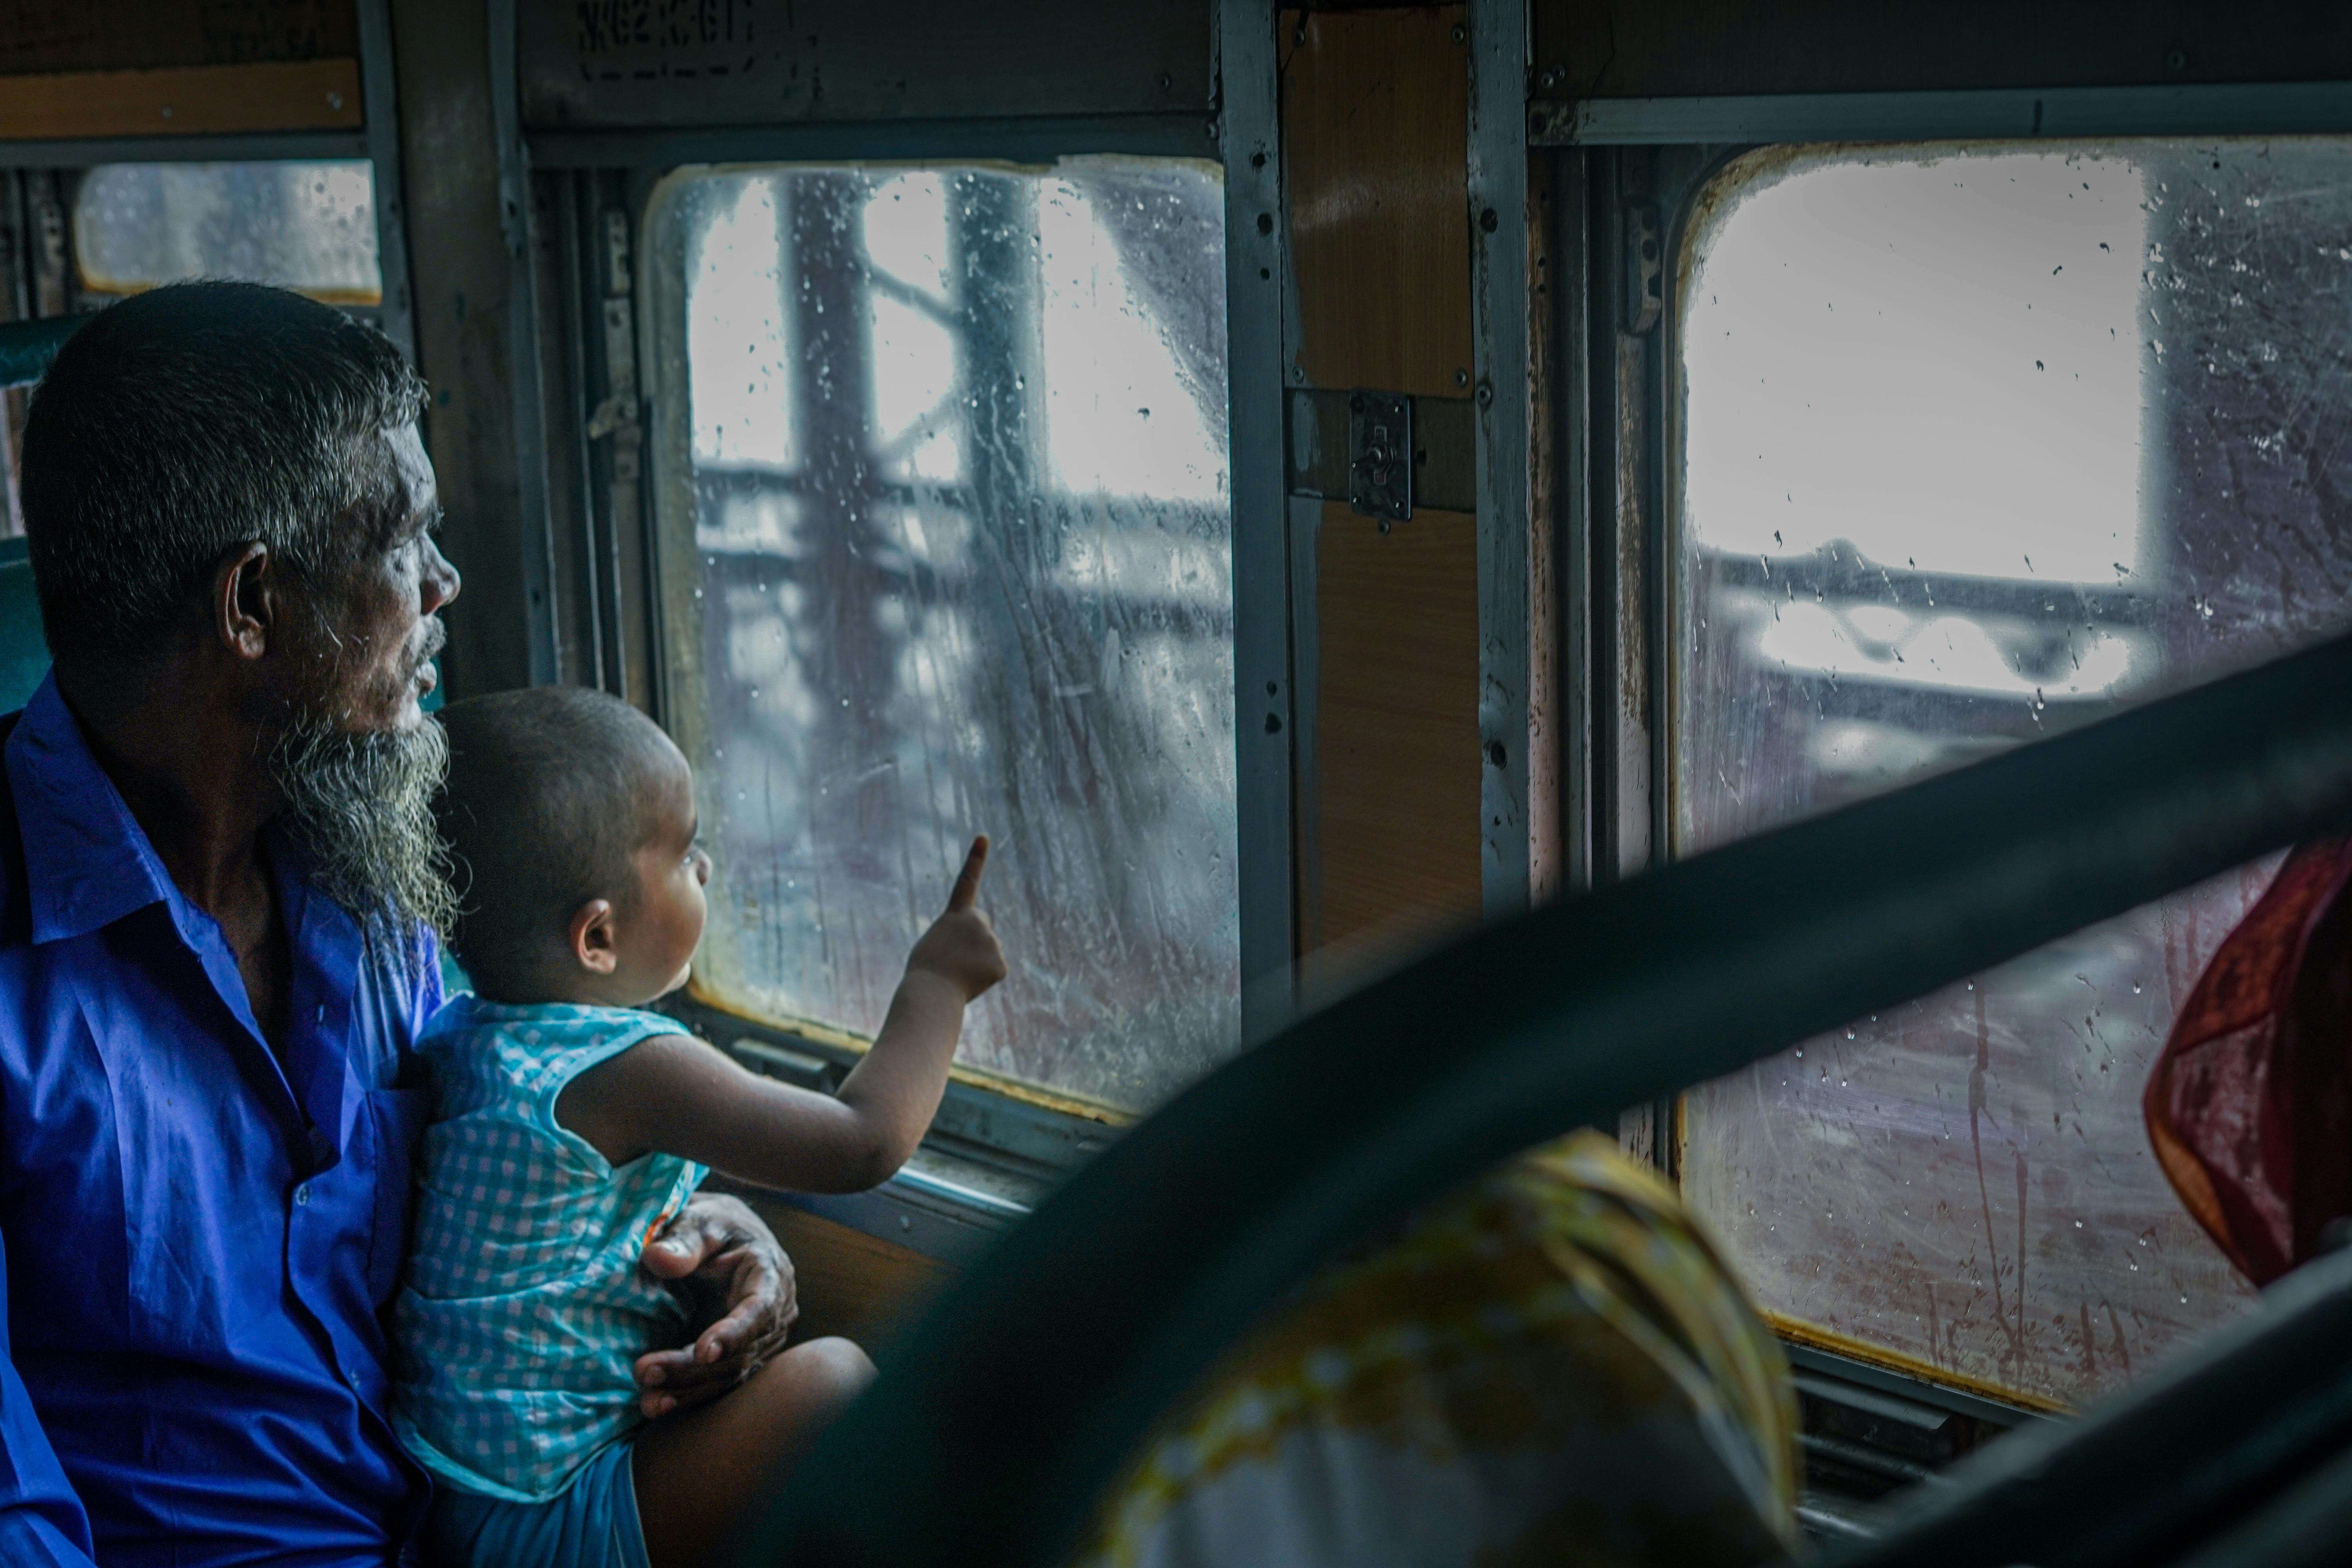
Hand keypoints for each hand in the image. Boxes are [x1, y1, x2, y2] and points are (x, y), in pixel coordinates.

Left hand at [633, 1193, 796, 1417]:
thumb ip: (681, 1240)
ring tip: (648, 1402)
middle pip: (741, 1353)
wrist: (722, 1239)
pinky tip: (656, 1405)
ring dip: (688, 1391)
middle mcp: (774, 1315)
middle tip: (645, 1373)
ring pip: (729, 1375)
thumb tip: (654, 1259)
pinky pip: (718, 1382)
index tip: (703, 1352)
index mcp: (770, 1275)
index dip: (734, 1334)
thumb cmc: (711, 1226)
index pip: (761, 1310)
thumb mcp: (699, 1220)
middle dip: (693, 1369)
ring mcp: (758, 1341)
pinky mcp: (738, 1357)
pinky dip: (689, 1395)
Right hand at [905, 836, 1007, 1002]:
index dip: (975, 858)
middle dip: (972, 937)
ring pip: (987, 949)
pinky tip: (969, 982)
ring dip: (974, 960)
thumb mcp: (936, 943)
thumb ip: (957, 935)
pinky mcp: (1001, 965)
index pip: (967, 880)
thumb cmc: (925, 970)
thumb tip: (975, 947)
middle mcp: (978, 923)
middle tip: (953, 956)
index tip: (984, 836)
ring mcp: (992, 943)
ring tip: (957, 971)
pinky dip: (983, 977)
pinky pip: (994, 969)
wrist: (931, 993)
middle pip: (981, 926)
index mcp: (956, 914)